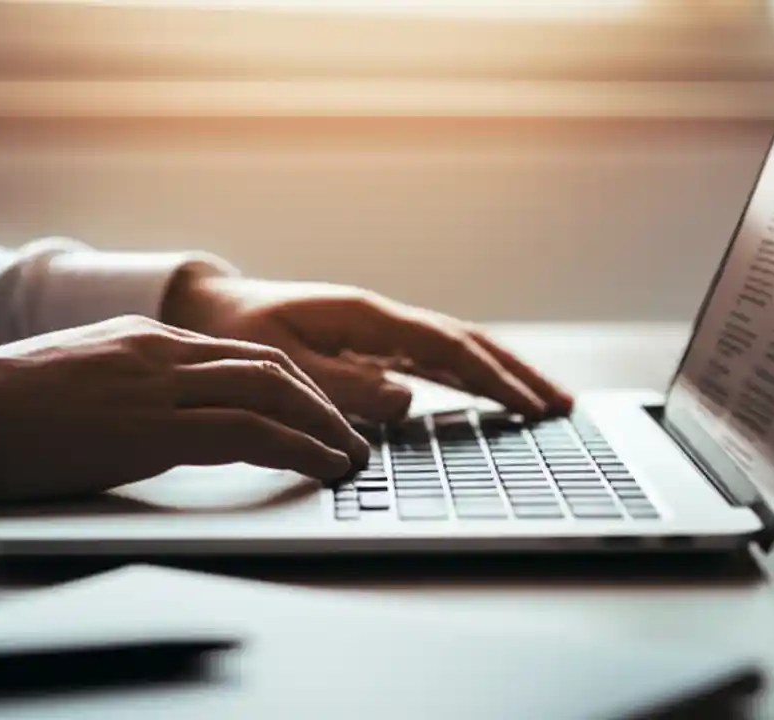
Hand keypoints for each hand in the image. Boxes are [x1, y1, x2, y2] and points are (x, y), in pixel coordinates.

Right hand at [0, 316, 368, 503]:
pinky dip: (297, 447)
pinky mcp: (151, 428)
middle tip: (349, 433)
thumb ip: (129, 385)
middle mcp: (161, 351)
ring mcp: (158, 385)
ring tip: (349, 455)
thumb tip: (164, 414)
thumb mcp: (80, 378)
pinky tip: (321, 465)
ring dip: (322, 425)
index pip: (240, 352)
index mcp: (145, 337)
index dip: (291, 382)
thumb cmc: (3, 408)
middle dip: (321, 401)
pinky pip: (247, 432)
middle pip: (270, 364)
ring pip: (271, 391)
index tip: (316, 408)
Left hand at [165, 276, 573, 422]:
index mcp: (364, 316)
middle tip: (563, 406)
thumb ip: (342, 384)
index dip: (490, 376)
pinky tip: (493, 397)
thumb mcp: (281, 364)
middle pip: (466, 343)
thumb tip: (406, 400)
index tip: (528, 404)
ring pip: (456, 352)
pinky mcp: (373, 348)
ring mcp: (381, 334)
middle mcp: (381, 321)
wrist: (211, 311)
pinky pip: (433, 363)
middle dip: (517, 373)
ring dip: (502, 375)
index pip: (444, 345)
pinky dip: (469, 379)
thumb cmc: (238, 336)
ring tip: (545, 403)